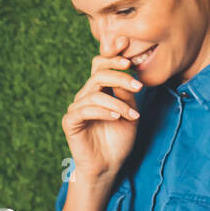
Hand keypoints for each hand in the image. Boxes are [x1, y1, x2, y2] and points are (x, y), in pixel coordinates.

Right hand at [62, 36, 141, 187]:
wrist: (109, 166)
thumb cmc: (119, 139)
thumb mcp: (129, 111)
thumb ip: (126, 92)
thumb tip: (127, 69)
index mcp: (99, 89)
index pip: (100, 63)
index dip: (111, 53)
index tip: (125, 43)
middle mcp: (86, 95)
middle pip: (98, 74)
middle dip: (120, 76)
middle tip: (139, 86)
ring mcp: (77, 108)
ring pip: (95, 92)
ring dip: (118, 102)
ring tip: (134, 115)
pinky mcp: (70, 122)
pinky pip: (85, 110)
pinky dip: (104, 111)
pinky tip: (118, 117)